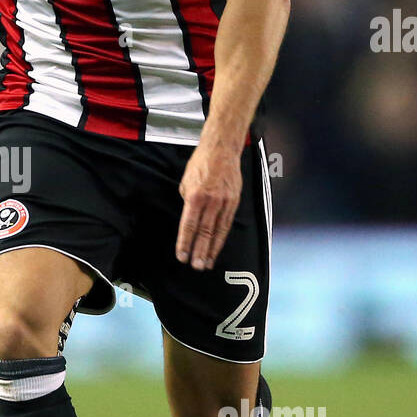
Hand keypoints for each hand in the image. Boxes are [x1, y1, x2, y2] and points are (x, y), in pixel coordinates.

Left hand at [175, 138, 242, 270]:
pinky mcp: (234, 202)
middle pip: (204, 232)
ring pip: (217, 231)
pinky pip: (227, 224)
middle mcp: (211, 201)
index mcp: (195, 197)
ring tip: (207, 263)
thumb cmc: (201, 164)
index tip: (182, 256)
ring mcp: (224, 202)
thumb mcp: (185, 183)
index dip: (185, 243)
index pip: (188, 226)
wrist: (221, 150)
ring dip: (211, 249)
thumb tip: (189, 219)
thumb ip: (188, 203)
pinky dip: (221, 238)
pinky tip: (217, 248)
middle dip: (199, 251)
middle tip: (196, 266)